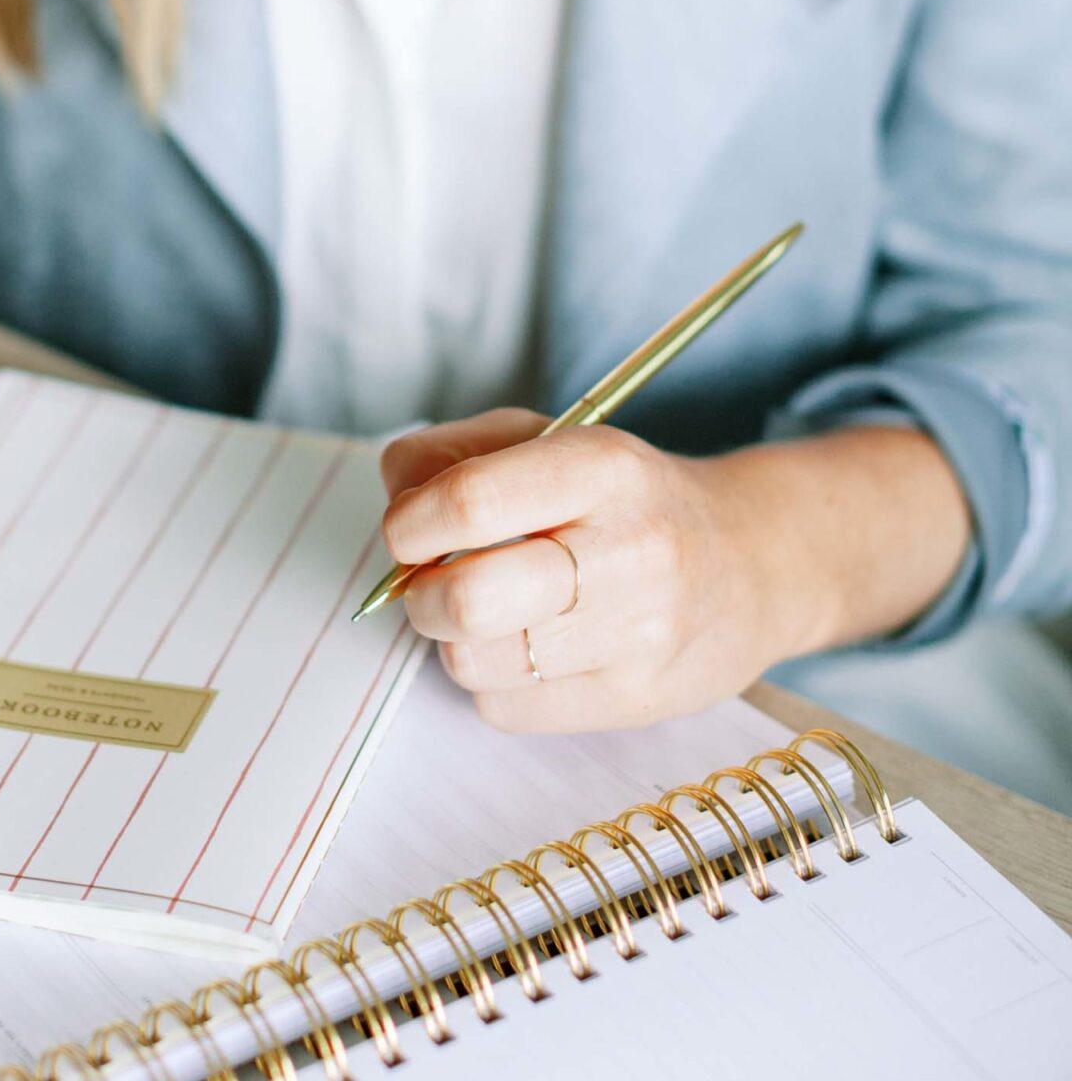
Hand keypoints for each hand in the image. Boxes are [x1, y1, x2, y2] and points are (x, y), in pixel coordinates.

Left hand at [380, 409, 968, 733]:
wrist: (752, 565)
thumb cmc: (623, 499)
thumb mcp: (547, 439)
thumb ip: (452, 453)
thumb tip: (396, 498)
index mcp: (602, 468)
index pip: (471, 502)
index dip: (409, 523)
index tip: (405, 531)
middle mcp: (629, 552)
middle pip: (467, 597)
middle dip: (421, 592)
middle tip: (432, 579)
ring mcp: (636, 637)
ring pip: (475, 662)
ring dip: (454, 638)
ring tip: (487, 610)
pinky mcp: (632, 702)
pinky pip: (504, 708)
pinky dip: (493, 680)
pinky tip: (529, 646)